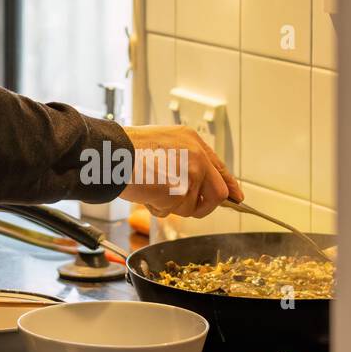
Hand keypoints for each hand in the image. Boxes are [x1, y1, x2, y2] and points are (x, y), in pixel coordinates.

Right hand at [121, 125, 241, 217]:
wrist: (113, 154)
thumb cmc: (128, 149)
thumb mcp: (161, 143)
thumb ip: (184, 159)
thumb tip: (197, 183)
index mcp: (192, 140)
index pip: (219, 167)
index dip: (229, 185)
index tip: (236, 197)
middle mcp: (196, 155)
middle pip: (218, 192)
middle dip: (204, 205)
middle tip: (185, 204)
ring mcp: (191, 173)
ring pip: (193, 206)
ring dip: (173, 205)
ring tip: (153, 190)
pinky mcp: (181, 191)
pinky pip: (176, 211)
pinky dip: (161, 208)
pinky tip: (148, 193)